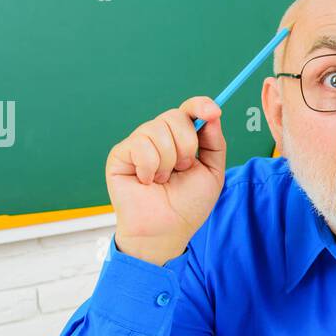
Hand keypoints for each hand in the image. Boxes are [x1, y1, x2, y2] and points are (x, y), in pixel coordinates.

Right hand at [106, 96, 226, 265]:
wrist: (167, 230)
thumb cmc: (188, 205)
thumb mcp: (212, 173)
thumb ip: (215, 142)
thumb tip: (213, 114)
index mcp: (181, 139)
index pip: (188, 109)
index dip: (200, 105)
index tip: (213, 112)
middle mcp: (159, 137)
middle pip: (174, 116)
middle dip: (186, 146)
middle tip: (182, 169)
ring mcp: (139, 143)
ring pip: (157, 129)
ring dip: (168, 161)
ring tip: (163, 180)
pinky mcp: (121, 154)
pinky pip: (140, 144)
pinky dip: (150, 167)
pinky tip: (147, 181)